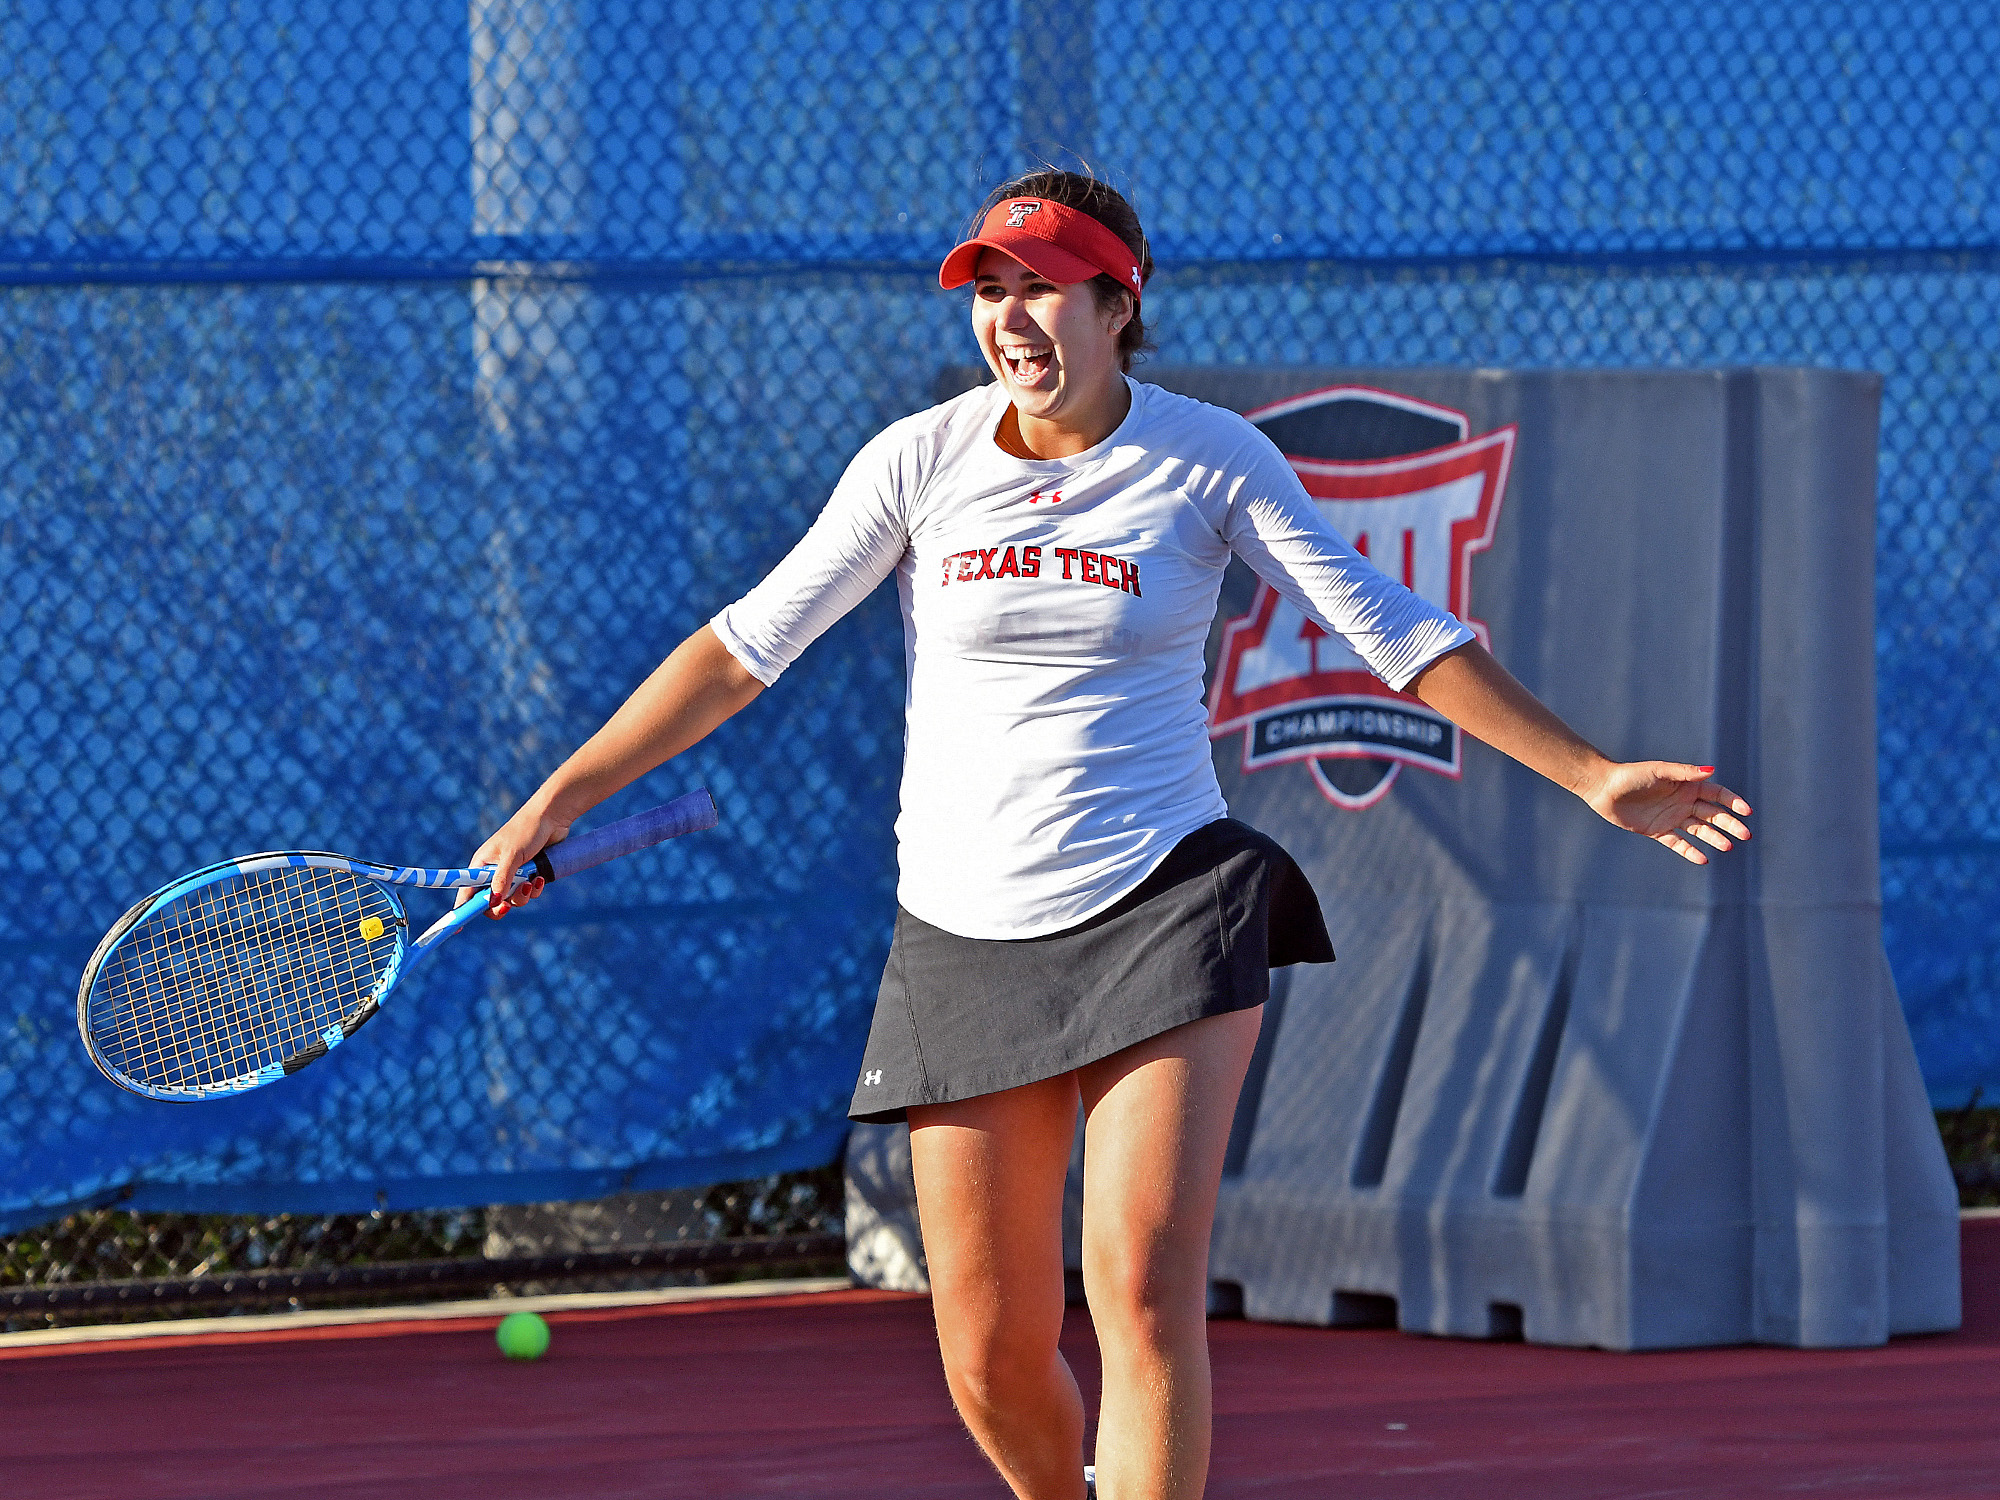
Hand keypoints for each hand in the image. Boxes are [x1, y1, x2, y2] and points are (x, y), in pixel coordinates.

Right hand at [457, 802, 572, 916]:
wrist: (552, 817)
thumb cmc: (526, 830)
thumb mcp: (511, 855)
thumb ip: (502, 879)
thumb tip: (494, 901)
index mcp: (481, 865)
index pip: (466, 892)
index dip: (462, 910)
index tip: (458, 927)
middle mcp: (494, 871)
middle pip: (490, 902)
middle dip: (500, 906)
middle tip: (508, 906)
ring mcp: (513, 874)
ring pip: (512, 899)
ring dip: (522, 896)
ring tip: (531, 881)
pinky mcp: (529, 874)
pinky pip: (528, 892)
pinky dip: (535, 888)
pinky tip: (540, 877)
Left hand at [1582, 762, 1753, 864]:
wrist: (1604, 789)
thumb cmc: (1632, 775)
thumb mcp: (1659, 771)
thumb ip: (1684, 772)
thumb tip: (1711, 770)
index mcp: (1686, 786)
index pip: (1716, 794)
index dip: (1732, 802)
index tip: (1746, 811)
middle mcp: (1682, 802)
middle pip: (1712, 814)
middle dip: (1729, 824)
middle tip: (1745, 834)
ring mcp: (1671, 817)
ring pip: (1698, 830)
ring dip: (1714, 838)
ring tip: (1728, 846)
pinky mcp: (1658, 831)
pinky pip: (1677, 843)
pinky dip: (1690, 851)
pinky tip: (1703, 859)